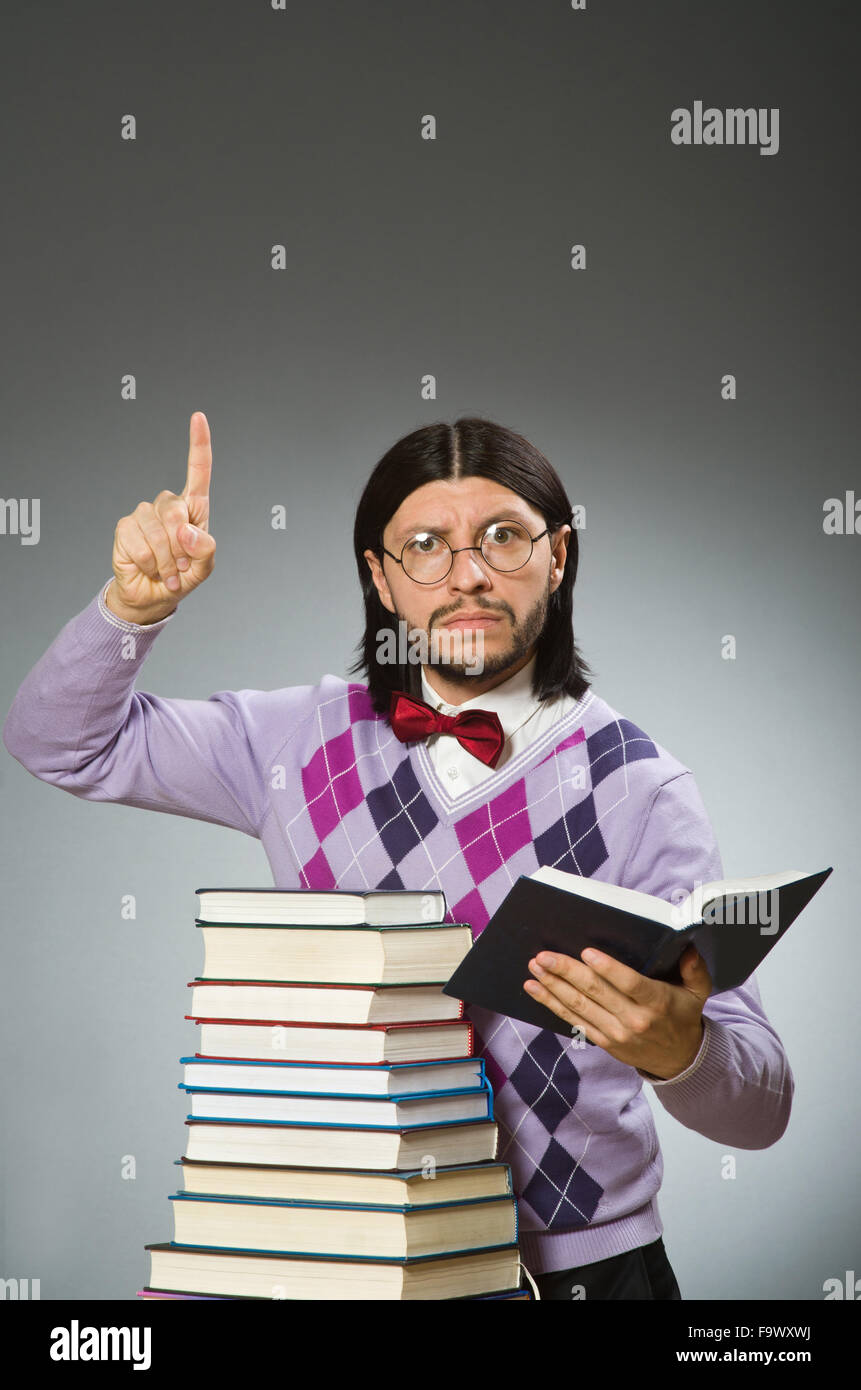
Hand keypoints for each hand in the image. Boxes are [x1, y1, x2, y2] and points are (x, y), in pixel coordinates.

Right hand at [108, 411, 215, 623]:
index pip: (198, 471)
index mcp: (193, 508)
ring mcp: (144, 515)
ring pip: (158, 530)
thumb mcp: (204, 567)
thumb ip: (205, 549)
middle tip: (181, 565)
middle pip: (175, 509)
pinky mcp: (125, 527)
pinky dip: (149, 562)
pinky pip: (140, 543)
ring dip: (166, 558)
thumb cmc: (182, 576)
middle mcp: (167, 505)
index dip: (198, 444)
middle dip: (181, 545)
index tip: (198, 417)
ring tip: (166, 570)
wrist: (153, 596)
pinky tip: (150, 568)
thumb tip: (186, 530)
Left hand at [523, 943, 710, 1078]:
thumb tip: (688, 947)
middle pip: (596, 993)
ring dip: (553, 986)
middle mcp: (634, 1020)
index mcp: (657, 1003)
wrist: (680, 1060)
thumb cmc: (683, 1017)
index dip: (608, 969)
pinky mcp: (603, 1041)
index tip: (587, 952)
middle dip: (567, 972)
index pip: (629, 984)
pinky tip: (535, 989)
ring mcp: (616, 1033)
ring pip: (579, 1007)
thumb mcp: (697, 992)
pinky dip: (552, 1004)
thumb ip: (695, 968)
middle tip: (545, 956)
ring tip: (535, 968)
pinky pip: (573, 1021)